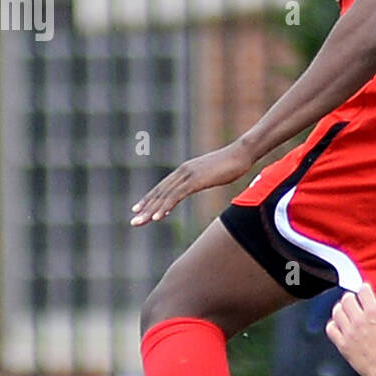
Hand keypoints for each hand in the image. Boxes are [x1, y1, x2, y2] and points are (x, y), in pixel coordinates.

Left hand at [130, 142, 252, 224]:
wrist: (242, 153)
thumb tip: (201, 183)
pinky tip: (159, 217)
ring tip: (140, 222)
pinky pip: (176, 196)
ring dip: (151, 210)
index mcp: (185, 170)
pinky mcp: (195, 180)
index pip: (163, 187)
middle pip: (159, 192)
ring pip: (165, 195)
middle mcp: (182, 171)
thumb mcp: (213, 173)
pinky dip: (166, 207)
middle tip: (134, 221)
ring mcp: (188, 175)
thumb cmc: (232, 163)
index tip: (139, 209)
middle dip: (145, 207)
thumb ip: (203, 179)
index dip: (149, 199)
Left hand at [325, 284, 375, 375]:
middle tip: (354, 299)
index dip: (364, 288)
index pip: (362, 291)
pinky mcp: (343, 345)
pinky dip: (333, 324)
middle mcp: (359, 320)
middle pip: (347, 299)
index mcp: (374, 312)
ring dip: (340, 308)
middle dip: (351, 297)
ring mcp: (349, 333)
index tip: (366, 290)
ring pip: (337, 312)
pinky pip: (331, 330)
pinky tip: (338, 325)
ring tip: (344, 309)